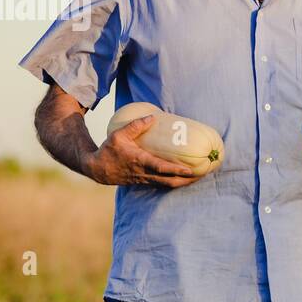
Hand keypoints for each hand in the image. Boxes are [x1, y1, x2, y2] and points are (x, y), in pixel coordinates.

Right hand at [84, 115, 201, 186]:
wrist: (98, 169)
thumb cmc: (109, 150)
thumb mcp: (118, 135)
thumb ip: (135, 126)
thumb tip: (152, 117)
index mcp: (140, 162)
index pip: (161, 168)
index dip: (176, 170)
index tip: (190, 170)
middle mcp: (145, 173)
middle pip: (170, 181)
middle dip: (187, 179)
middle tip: (203, 174)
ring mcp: (146, 179)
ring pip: (168, 184)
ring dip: (184, 182)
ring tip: (199, 177)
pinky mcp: (145, 181)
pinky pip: (164, 184)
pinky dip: (176, 182)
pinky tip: (185, 178)